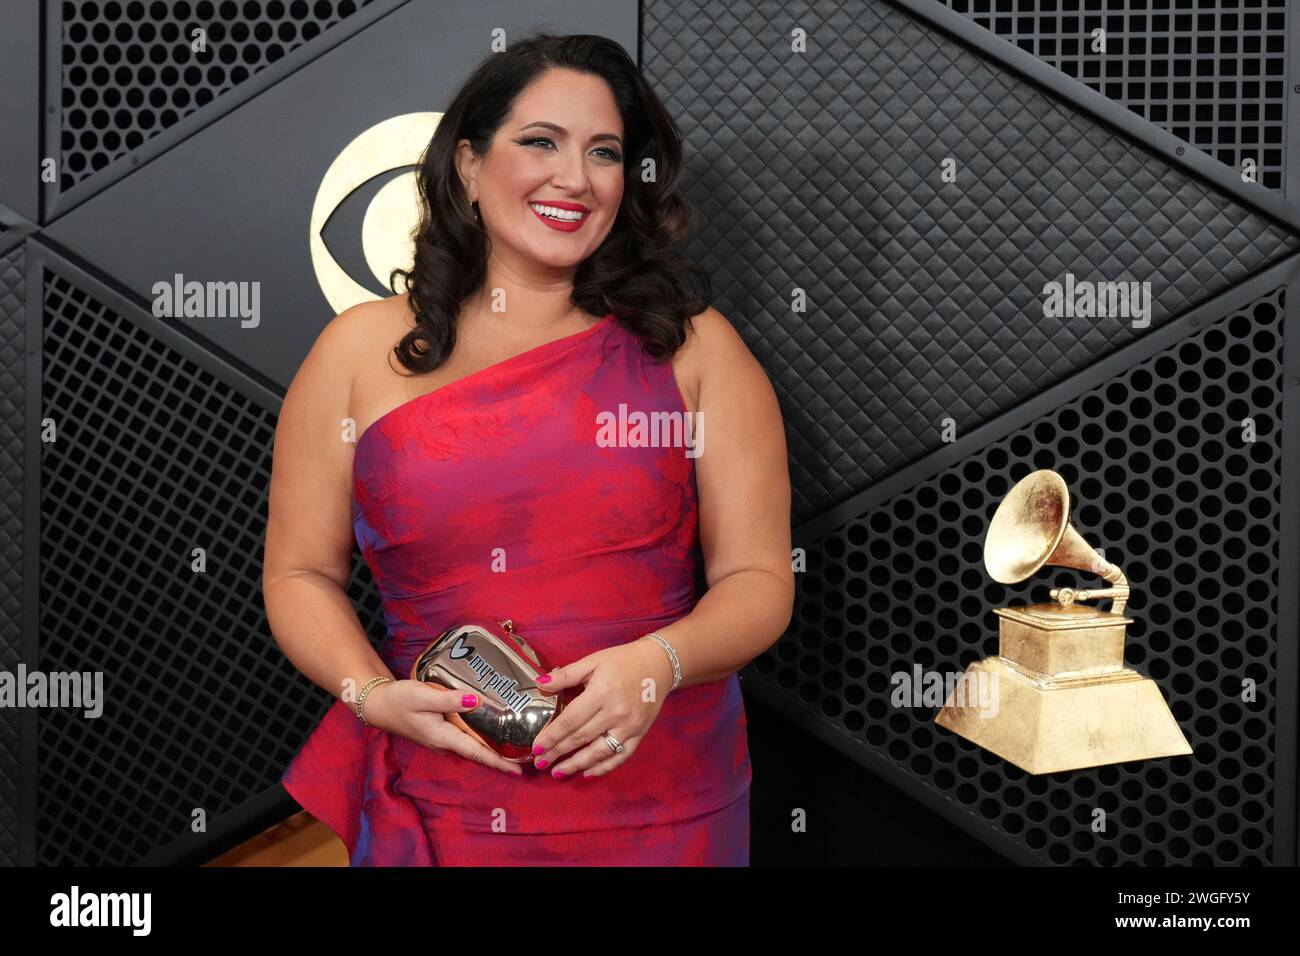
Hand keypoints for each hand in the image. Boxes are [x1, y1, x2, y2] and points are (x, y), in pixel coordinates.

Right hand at [360, 679, 522, 776]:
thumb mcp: (423, 697)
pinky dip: (482, 733)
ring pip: (474, 743)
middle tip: (528, 755)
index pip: (477, 752)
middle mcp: (446, 742)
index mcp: (444, 737)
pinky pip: (467, 734)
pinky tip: (494, 726)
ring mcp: (443, 738)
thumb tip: (476, 701)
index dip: (498, 761)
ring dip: (494, 746)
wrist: (379, 704)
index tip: (518, 770)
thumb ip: (449, 700)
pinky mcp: (441, 730)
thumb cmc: (399, 700)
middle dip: (502, 755)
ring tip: (518, 743)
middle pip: (479, 751)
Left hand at [530, 639, 674, 778]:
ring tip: (557, 773)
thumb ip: (566, 674)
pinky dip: (603, 767)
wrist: (658, 664)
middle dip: (558, 752)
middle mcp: (615, 713)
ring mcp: (629, 727)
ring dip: (576, 765)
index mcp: (601, 693)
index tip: (536, 747)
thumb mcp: (592, 661)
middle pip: (581, 738)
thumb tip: (539, 684)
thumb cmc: (622, 661)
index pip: (570, 721)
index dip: (552, 736)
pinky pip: (620, 756)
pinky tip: (587, 773)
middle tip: (539, 763)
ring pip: (598, 752)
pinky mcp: (639, 734)